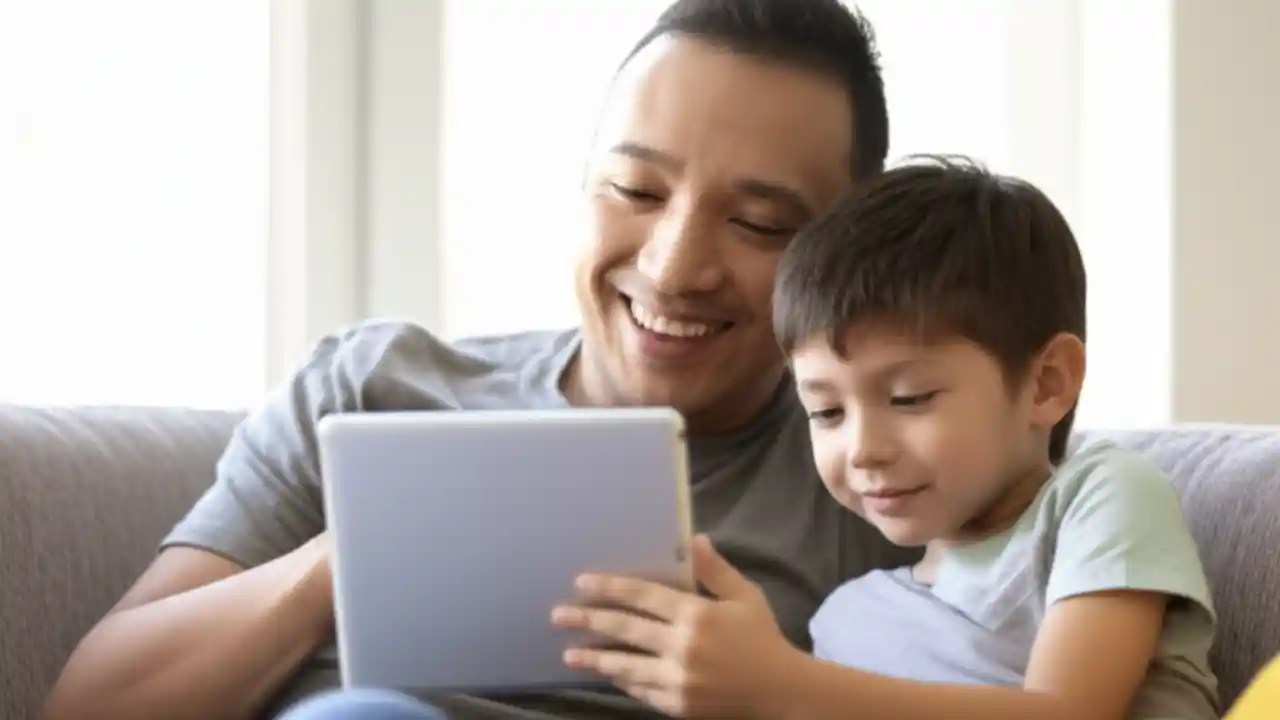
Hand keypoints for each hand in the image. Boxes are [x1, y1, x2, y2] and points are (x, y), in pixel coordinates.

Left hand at [551, 535, 800, 717]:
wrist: (781, 692)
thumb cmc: (762, 638)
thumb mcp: (745, 597)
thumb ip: (715, 570)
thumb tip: (694, 538)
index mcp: (697, 615)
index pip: (643, 596)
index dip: (610, 587)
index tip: (581, 583)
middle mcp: (682, 647)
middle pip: (625, 629)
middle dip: (588, 620)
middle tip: (558, 615)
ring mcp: (678, 680)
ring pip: (626, 665)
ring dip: (595, 658)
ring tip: (569, 654)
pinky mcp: (678, 705)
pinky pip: (642, 691)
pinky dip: (623, 681)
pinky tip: (608, 674)